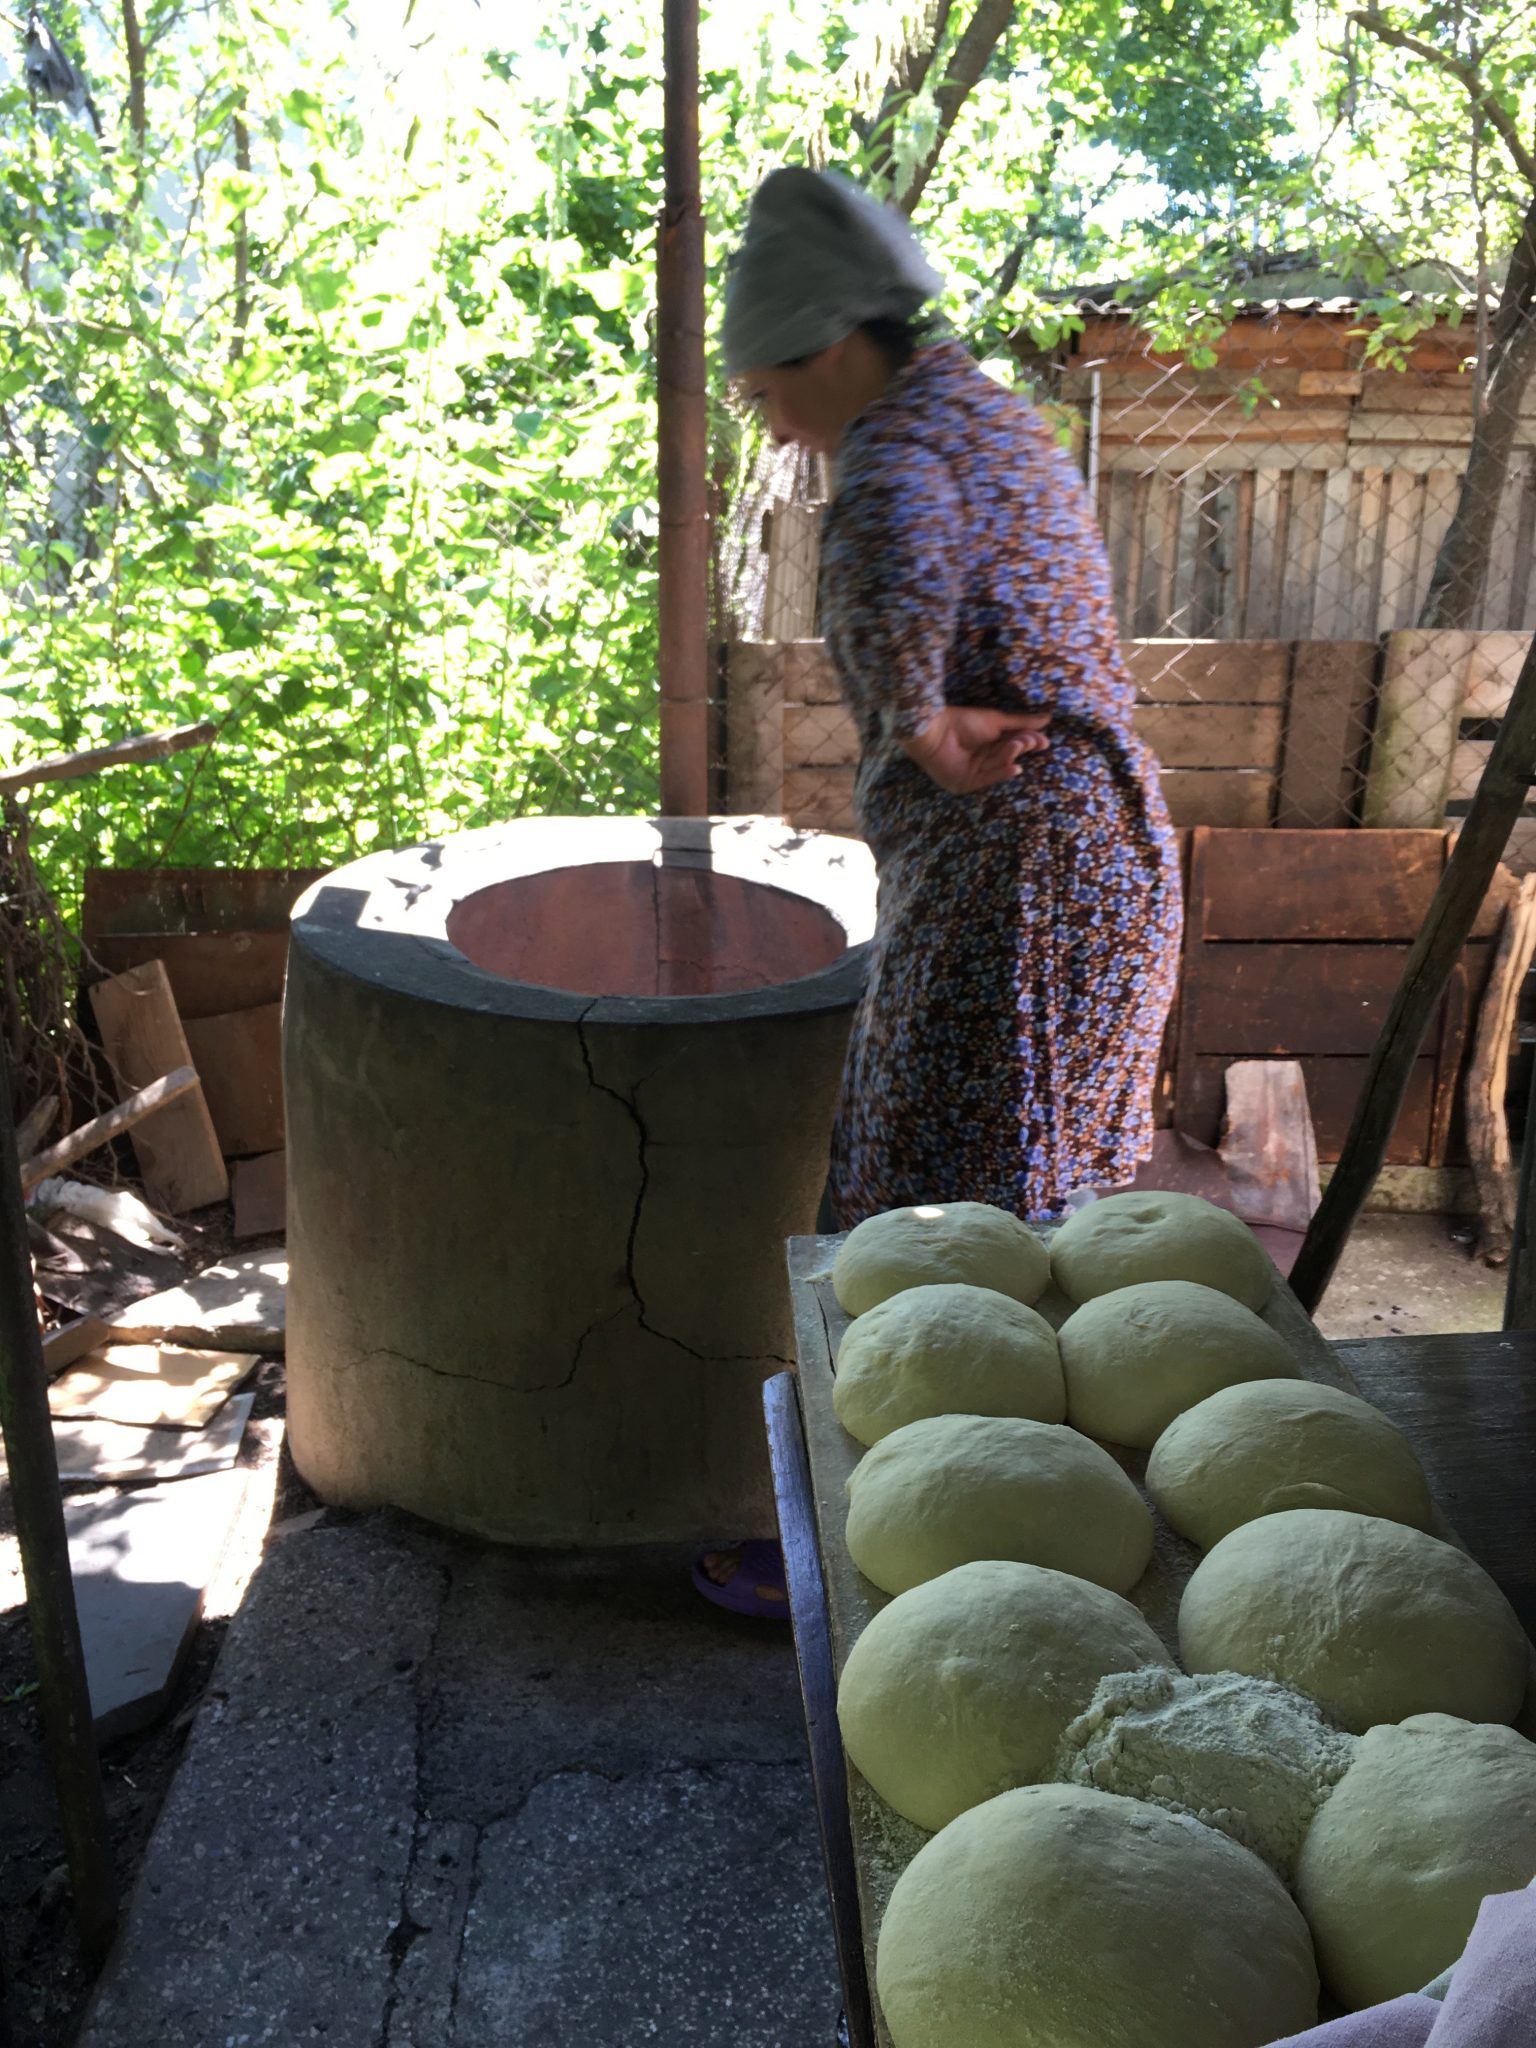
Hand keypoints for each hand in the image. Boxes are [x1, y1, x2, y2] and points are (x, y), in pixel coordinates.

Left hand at [899, 705, 1050, 794]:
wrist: (935, 731)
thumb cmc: (963, 721)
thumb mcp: (996, 720)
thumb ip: (1021, 722)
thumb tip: (1047, 719)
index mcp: (988, 742)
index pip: (1013, 744)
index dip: (1028, 742)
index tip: (1044, 741)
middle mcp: (981, 757)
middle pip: (1007, 756)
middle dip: (1021, 748)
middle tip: (1031, 741)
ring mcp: (972, 772)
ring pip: (998, 766)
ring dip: (1010, 757)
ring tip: (1018, 745)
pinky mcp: (963, 783)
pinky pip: (986, 780)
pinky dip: (1001, 774)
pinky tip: (1015, 767)